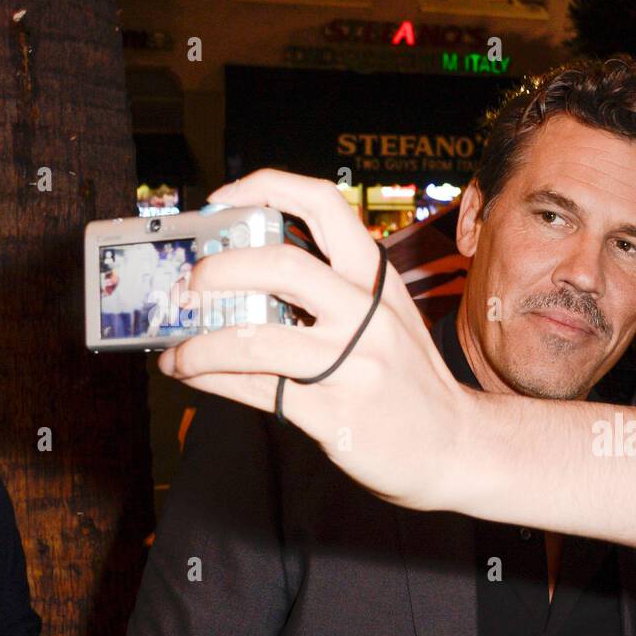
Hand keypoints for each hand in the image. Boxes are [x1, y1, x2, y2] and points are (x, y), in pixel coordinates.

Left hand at [156, 171, 465, 509]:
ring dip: (199, 344)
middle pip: (280, 265)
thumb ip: (337, 295)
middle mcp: (368, 316)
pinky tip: (193, 376)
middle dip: (217, 270)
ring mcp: (352, 365)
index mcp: (378, 282)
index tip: (221, 199)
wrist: (456, 447)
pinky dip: (210, 380)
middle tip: (190, 286)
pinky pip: (255, 390)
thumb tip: (248, 277)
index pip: (324, 205)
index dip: (264, 187)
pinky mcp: (334, 413)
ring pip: (254, 338)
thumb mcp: (389, 322)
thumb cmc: (412, 384)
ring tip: (178, 352)